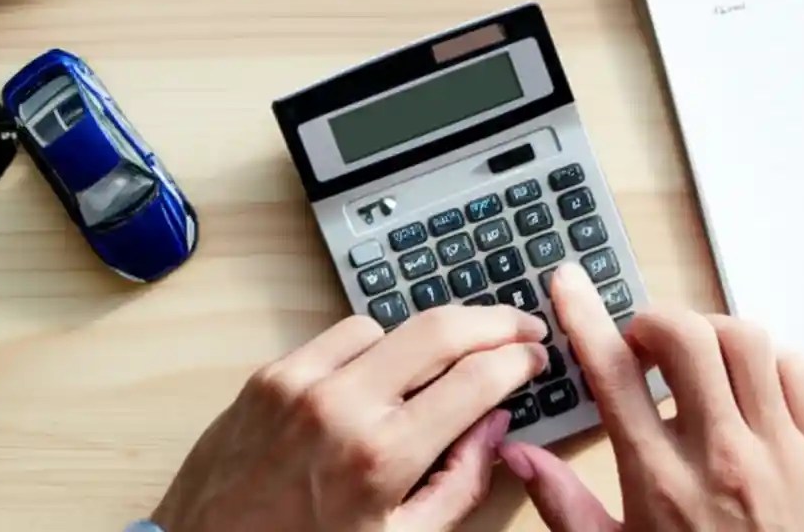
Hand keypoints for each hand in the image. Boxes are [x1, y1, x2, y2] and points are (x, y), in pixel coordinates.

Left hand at [151, 306, 549, 531]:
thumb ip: (461, 482)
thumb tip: (495, 422)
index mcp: (383, 457)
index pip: (474, 381)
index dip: (517, 360)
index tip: (534, 356)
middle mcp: (342, 407)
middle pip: (439, 330)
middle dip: (492, 321)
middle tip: (519, 326)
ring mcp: (300, 382)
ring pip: (388, 327)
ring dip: (422, 341)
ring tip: (435, 369)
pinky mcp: (269, 374)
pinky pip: (338, 335)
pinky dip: (369, 348)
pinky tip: (374, 376)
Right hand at [498, 264, 803, 530]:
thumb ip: (565, 504)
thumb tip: (518, 452)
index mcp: (659, 483)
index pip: (614, 375)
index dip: (584, 317)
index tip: (569, 283)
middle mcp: (721, 458)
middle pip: (686, 337)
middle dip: (654, 322)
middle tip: (642, 344)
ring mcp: (781, 451)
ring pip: (746, 340)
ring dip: (711, 333)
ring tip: (695, 361)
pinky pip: (798, 369)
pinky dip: (767, 360)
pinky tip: (746, 385)